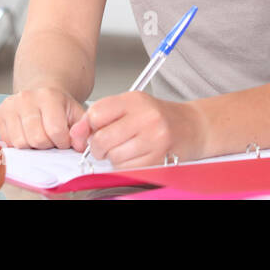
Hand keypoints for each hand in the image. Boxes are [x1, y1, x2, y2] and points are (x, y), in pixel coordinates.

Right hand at [0, 87, 87, 149]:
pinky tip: (26, 134)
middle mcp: (26, 98)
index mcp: (48, 96)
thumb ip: (82, 130)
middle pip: (37, 139)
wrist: (41, 93)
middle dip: (47, 145)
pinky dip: (19, 144)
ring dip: (32, 147)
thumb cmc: (58, 106)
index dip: (63, 142)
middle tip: (51, 139)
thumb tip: (80, 145)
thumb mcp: (76, 114)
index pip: (55, 131)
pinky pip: (8, 142)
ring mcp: (10, 105)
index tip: (64, 139)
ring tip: (38, 135)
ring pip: (20, 143)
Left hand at [69, 91, 207, 168]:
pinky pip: (128, 169)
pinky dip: (126, 167)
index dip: (89, 126)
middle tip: (106, 145)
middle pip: (102, 139)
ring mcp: (154, 139)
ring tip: (126, 149)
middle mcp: (146, 117)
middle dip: (98, 147)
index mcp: (136, 100)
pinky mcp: (159, 159)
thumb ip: (105, 114)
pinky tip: (136, 157)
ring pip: (114, 157)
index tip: (93, 130)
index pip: (96, 113)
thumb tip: (76, 132)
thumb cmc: (160, 116)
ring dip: (114, 158)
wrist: (193, 127)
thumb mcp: (133, 105)